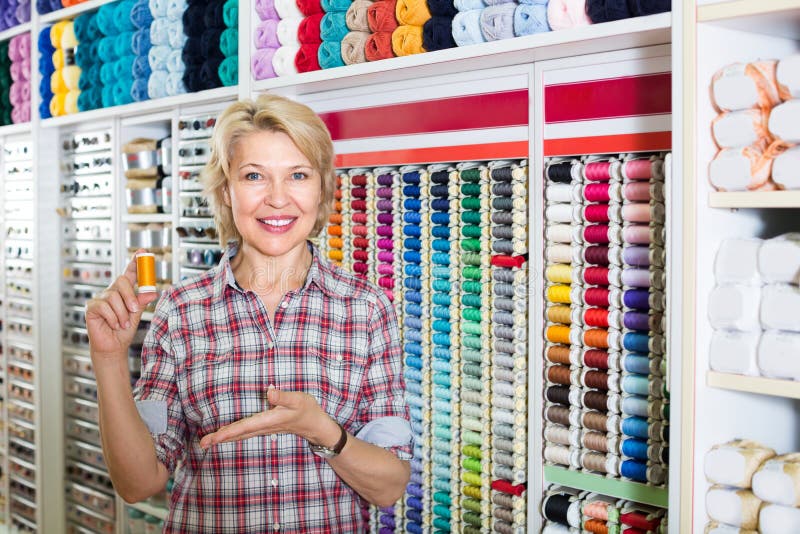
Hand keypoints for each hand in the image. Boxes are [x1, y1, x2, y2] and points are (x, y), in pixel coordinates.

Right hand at [85, 249, 158, 360]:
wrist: (113, 346)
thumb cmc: (124, 330)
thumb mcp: (137, 314)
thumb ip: (142, 301)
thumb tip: (152, 292)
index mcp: (123, 291)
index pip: (129, 273)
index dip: (135, 262)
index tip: (143, 252)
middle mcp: (111, 292)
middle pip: (121, 281)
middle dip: (130, 296)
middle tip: (134, 310)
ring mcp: (100, 298)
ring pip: (114, 296)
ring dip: (122, 313)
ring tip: (123, 324)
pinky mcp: (91, 307)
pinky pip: (104, 306)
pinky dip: (113, 318)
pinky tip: (114, 325)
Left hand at [199, 388, 338, 448]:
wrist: (316, 426)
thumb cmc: (307, 410)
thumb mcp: (298, 400)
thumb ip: (283, 397)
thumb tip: (269, 391)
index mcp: (269, 420)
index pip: (244, 427)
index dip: (228, 432)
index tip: (213, 438)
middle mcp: (263, 427)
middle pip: (238, 434)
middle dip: (220, 439)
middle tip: (202, 444)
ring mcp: (264, 429)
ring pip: (240, 435)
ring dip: (224, 437)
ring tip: (208, 441)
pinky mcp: (265, 427)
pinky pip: (245, 433)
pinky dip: (233, 434)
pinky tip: (227, 435)